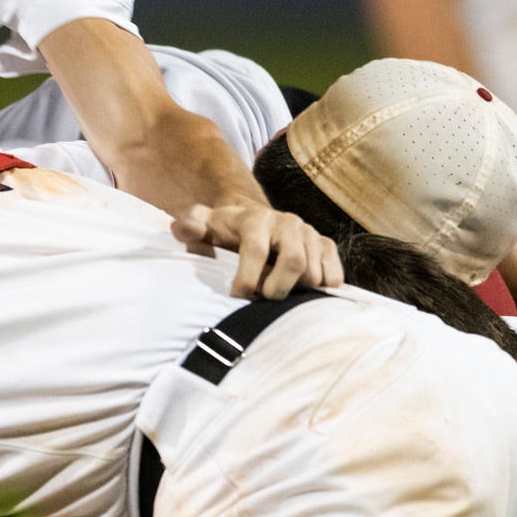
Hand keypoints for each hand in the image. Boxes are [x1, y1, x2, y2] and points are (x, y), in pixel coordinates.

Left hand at [174, 204, 344, 299]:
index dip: (247, 278)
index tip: (237, 296)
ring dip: (295, 290)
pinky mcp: (325, 245)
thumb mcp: (203, 227)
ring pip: (313, 273)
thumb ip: (189, 226)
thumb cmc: (224, 233)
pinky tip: (303, 291)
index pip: (257, 250)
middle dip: (277, 289)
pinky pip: (333, 273)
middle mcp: (287, 222)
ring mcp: (309, 233)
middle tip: (262, 298)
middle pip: (294, 262)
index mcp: (256, 218)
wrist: (254, 223)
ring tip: (276, 290)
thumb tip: (183, 228)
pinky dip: (322, 287)